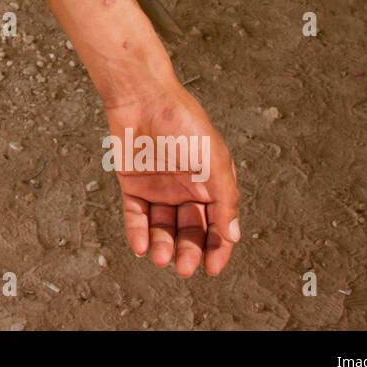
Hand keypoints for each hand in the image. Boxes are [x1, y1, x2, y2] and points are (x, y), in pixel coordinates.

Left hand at [103, 84, 240, 275]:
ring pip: (162, 227)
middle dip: (189, 251)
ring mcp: (159, 188)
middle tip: (186, 267)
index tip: (212, 268)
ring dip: (163, 244)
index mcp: (211, 184)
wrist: (144, 98)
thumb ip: (225, 200)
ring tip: (161, 258)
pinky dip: (138, 232)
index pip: (218, 225)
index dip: (218, 249)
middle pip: (190, 230)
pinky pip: (136, 214)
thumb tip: (233, 236)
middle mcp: (186, 189)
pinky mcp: (133, 184)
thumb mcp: (215, 161)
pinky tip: (141, 246)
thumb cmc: (185, 123)